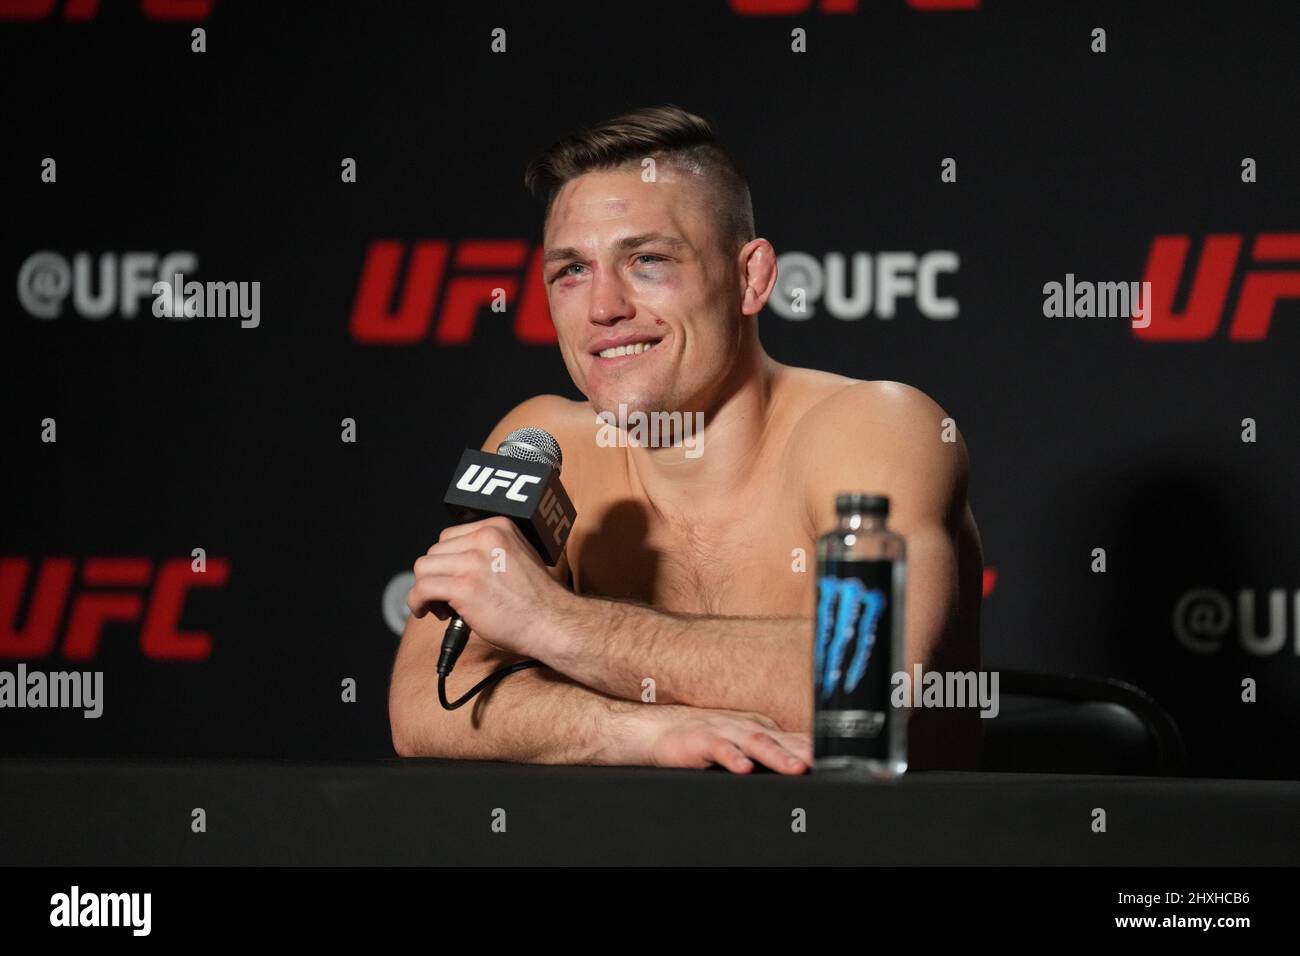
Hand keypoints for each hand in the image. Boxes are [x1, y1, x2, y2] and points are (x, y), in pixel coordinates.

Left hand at [407, 516, 573, 659]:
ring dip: (427, 588)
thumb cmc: (537, 599)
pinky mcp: (464, 587)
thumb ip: (491, 552)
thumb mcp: (520, 556)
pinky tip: (430, 611)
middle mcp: (485, 537)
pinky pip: (421, 588)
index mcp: (499, 527)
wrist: (552, 622)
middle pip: (434, 551)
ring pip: (423, 568)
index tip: (454, 577)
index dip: (448, 560)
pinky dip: (418, 602)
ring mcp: (473, 561)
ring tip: (443, 606)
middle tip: (450, 597)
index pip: (450, 536)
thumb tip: (457, 560)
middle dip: (438, 574)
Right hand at [637, 705, 812, 774]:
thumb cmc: (706, 736)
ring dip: (777, 755)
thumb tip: (805, 761)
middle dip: (803, 752)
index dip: (813, 748)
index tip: (838, 760)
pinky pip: (721, 749)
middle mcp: (746, 727)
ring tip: (795, 768)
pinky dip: (733, 758)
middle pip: (780, 740)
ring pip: (756, 743)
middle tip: (824, 764)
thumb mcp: (743, 740)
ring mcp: (726, 732)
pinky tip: (744, 768)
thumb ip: (772, 748)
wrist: (663, 728)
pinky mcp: (703, 741)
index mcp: (759, 727)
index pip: (793, 738)